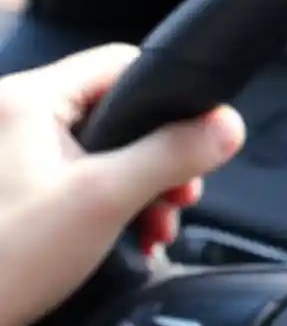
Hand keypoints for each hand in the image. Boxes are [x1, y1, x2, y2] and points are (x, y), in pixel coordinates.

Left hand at [0, 44, 244, 325]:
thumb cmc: (7, 260)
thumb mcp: (106, 199)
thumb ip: (170, 155)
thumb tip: (227, 126)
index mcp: (28, 100)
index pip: (121, 66)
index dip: (170, 100)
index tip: (199, 141)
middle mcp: (15, 116)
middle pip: (118, 113)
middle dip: (161, 160)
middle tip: (178, 198)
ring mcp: (13, 154)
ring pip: (104, 150)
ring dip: (143, 188)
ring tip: (154, 228)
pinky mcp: (17, 189)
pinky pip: (82, 179)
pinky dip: (114, 204)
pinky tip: (128, 235)